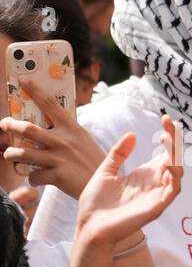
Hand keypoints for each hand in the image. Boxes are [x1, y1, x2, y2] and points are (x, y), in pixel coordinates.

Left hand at [2, 76, 106, 195]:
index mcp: (72, 129)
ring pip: (23, 153)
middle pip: (28, 128)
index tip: (23, 79)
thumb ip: (67, 132)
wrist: (106, 187)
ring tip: (10, 154)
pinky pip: (33, 175)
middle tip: (4, 124)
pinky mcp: (57, 176)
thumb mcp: (85, 141)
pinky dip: (32, 178)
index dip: (35, 90)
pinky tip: (36, 178)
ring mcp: (59, 159)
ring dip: (12, 153)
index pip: (51, 104)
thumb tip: (49, 123)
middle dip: (11, 125)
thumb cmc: (94, 163)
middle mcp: (64, 141)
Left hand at [74, 130, 179, 249]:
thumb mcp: (106, 171)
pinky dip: (174, 177)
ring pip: (178, 174)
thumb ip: (119, 154)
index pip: (165, 154)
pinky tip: (168, 163)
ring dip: (177, 156)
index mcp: (144, 176)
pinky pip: (173, 191)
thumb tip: (133, 134)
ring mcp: (157, 196)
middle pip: (175, 160)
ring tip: (168, 140)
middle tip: (170, 123)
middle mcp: (154, 184)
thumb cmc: (97, 204)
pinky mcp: (156, 207)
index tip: (165, 120)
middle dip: (175, 141)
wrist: (90, 226)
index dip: (169, 137)